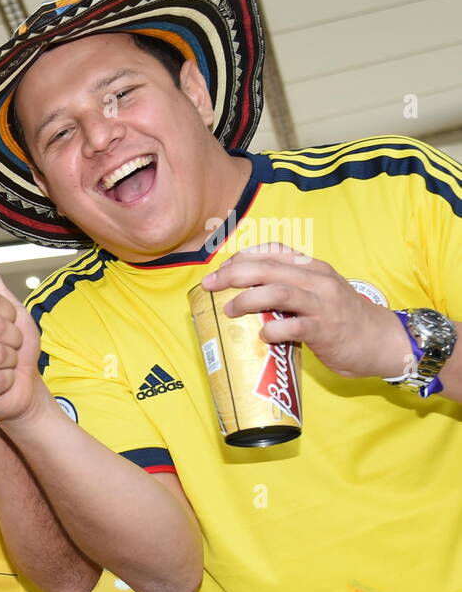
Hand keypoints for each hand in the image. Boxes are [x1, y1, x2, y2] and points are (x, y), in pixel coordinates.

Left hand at [201, 243, 412, 378]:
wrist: (382, 340)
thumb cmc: (341, 317)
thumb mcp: (317, 291)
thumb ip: (288, 286)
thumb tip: (244, 291)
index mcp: (311, 267)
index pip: (272, 251)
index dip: (242, 257)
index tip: (220, 270)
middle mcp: (316, 280)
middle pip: (268, 268)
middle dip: (233, 274)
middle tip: (210, 286)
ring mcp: (322, 305)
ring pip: (278, 292)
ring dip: (247, 299)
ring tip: (229, 310)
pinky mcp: (325, 330)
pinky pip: (293, 327)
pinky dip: (272, 330)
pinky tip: (262, 336)